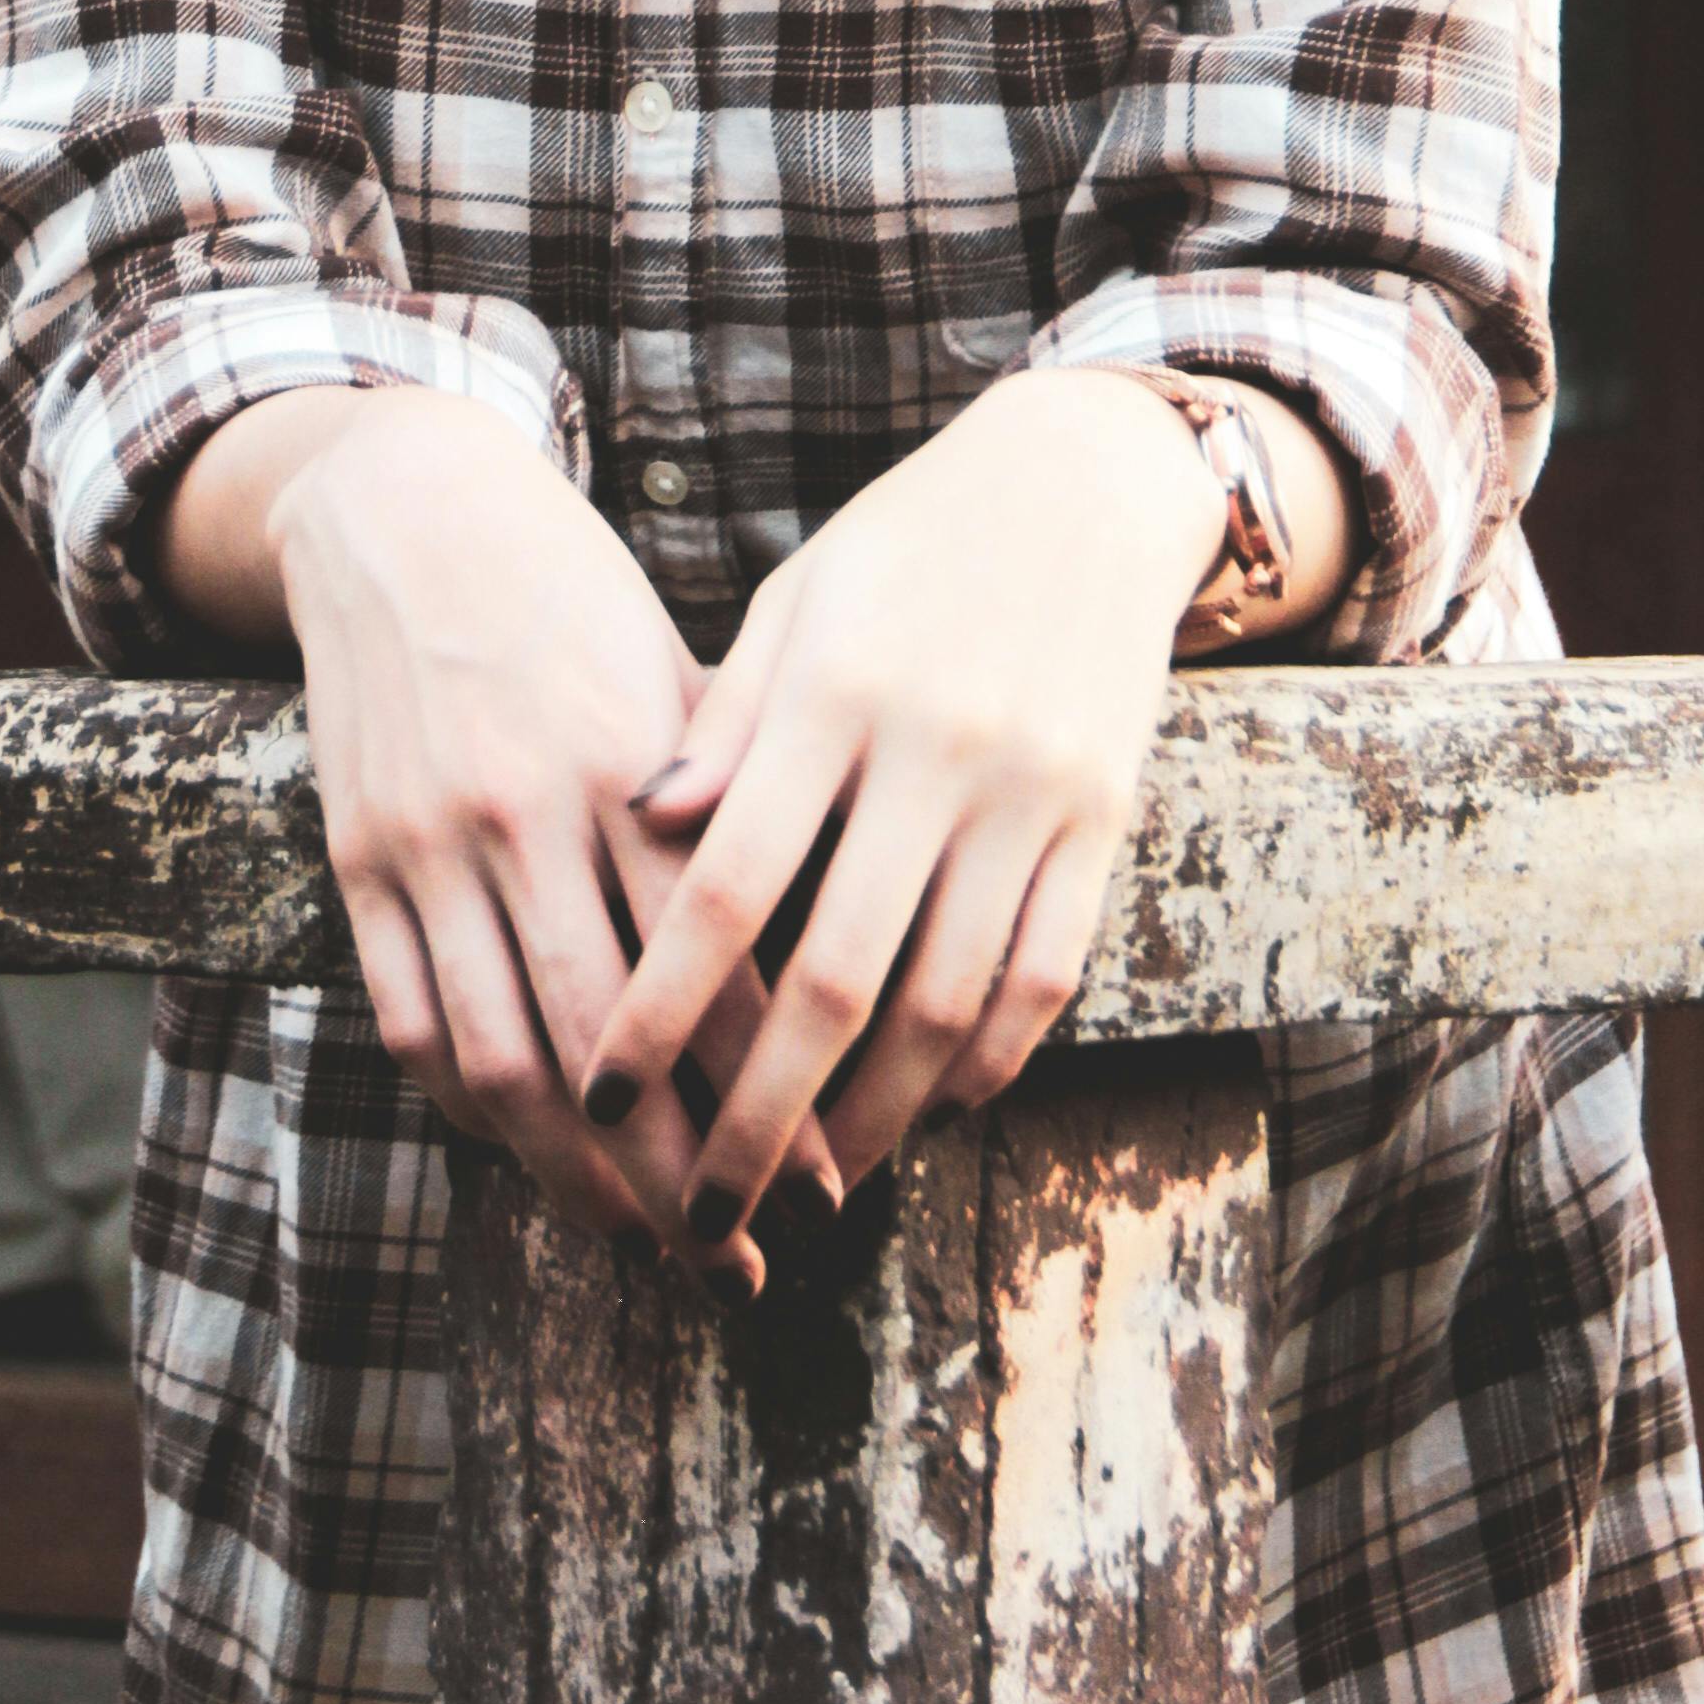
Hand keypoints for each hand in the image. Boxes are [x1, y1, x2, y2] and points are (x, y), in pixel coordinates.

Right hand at [263, 390, 824, 1286]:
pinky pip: (415, 1024)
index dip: (773, 1087)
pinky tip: (534, 1157)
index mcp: (630, 758)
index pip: (717, 964)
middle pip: (610, 1041)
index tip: (832, 1184)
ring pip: (505, 1059)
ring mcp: (432, 841)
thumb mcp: (672, 670)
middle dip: (681, 1174)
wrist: (405, 509)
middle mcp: (529, 807)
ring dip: (577, 1177)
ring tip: (643, 1243)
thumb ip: (739, 797)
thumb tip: (834, 944)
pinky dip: (475, 1113)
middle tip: (742, 1265)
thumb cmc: (574, 596)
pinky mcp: (360, 859)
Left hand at [572, 367, 1253, 1242]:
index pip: (727, 883)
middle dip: (757, 1121)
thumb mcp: (797, 600)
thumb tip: (639, 828)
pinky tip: (926, 1110)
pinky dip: (983, 1063)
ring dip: (871, 1121)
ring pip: (945, 1004)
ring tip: (807, 1189)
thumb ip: (724, 721)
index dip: (660, 1004)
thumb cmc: (909, 545)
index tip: (600, 1094)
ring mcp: (1031, 792)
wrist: (1086, 484)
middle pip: (834, 980)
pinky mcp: (1103, 821)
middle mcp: (935, 750)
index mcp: (835, 691)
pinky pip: (1041, 976)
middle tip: (700, 1219)